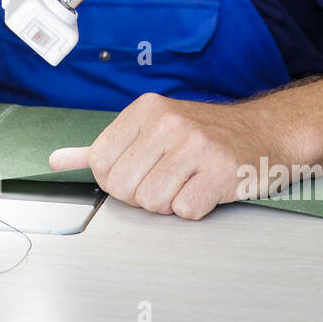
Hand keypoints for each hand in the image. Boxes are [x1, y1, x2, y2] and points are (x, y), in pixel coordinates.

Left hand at [48, 92, 291, 219]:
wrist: (266, 132)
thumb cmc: (205, 134)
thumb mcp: (152, 127)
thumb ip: (104, 146)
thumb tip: (57, 161)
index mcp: (145, 110)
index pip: (100, 162)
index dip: (117, 179)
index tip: (140, 171)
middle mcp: (168, 122)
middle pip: (124, 187)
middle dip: (143, 194)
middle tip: (168, 179)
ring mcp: (196, 145)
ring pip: (152, 202)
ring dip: (169, 203)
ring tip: (188, 182)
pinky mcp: (221, 171)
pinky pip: (185, 211)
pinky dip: (194, 208)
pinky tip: (206, 189)